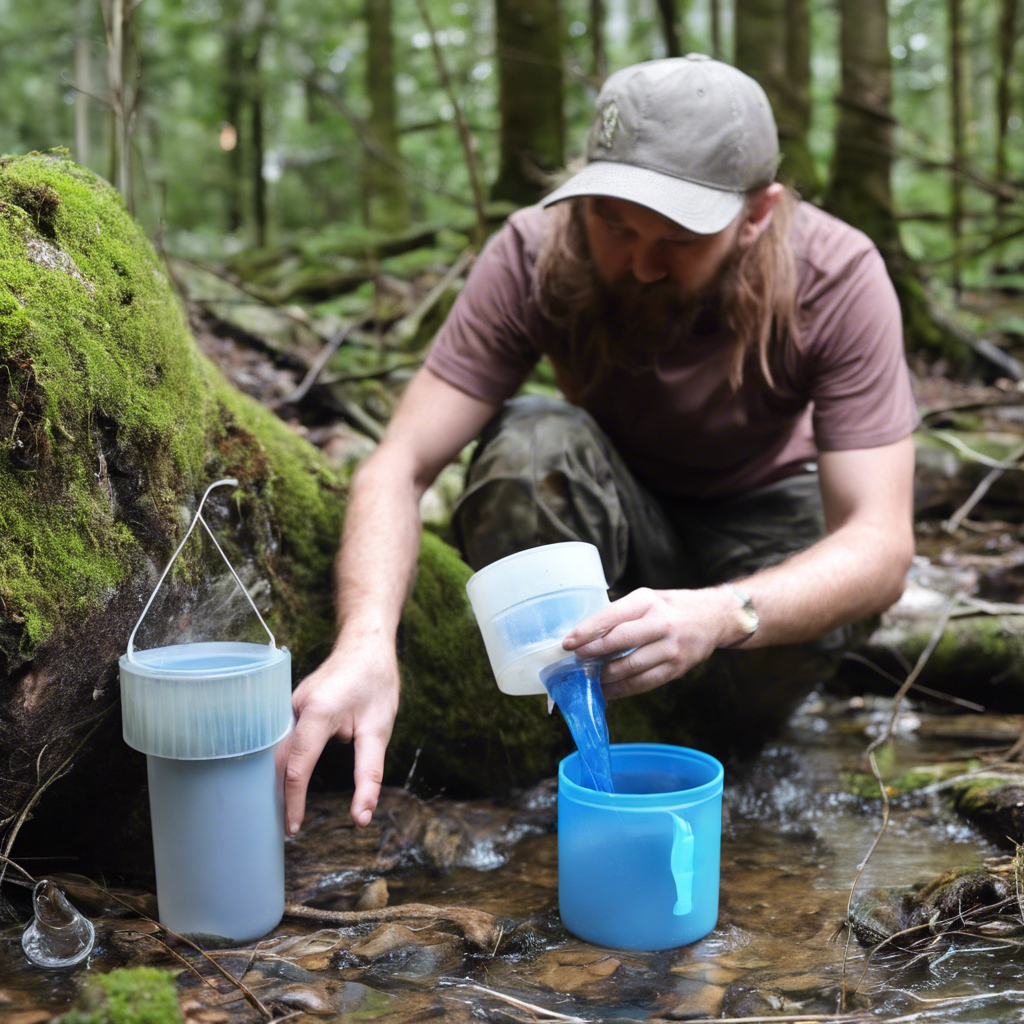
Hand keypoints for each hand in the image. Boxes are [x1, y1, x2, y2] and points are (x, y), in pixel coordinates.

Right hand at [285, 636, 399, 832]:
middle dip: (280, 794)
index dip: (293, 802)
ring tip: (281, 812)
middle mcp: (296, 707)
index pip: (297, 766)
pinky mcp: (291, 705)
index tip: (292, 830)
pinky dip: (283, 760)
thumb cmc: (376, 683)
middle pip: (280, 759)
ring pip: (277, 748)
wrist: (365, 644)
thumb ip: (369, 775)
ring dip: (279, 778)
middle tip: (283, 829)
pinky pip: (281, 737)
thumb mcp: (380, 730)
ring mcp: (289, 704)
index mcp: (317, 712)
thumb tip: (362, 816)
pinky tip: (285, 781)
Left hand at [561, 587, 729, 698]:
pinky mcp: (677, 669)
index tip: (568, 643)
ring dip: (605, 676)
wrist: (714, 618)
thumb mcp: (647, 598)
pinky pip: (644, 683)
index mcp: (648, 601)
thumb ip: (621, 614)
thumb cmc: (671, 607)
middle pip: (620, 641)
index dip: (587, 631)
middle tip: (575, 662)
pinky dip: (622, 689)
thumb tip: (585, 634)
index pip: (612, 616)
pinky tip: (607, 691)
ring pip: (631, 667)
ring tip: (587, 678)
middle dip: (593, 653)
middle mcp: (662, 623)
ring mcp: (671, 649)